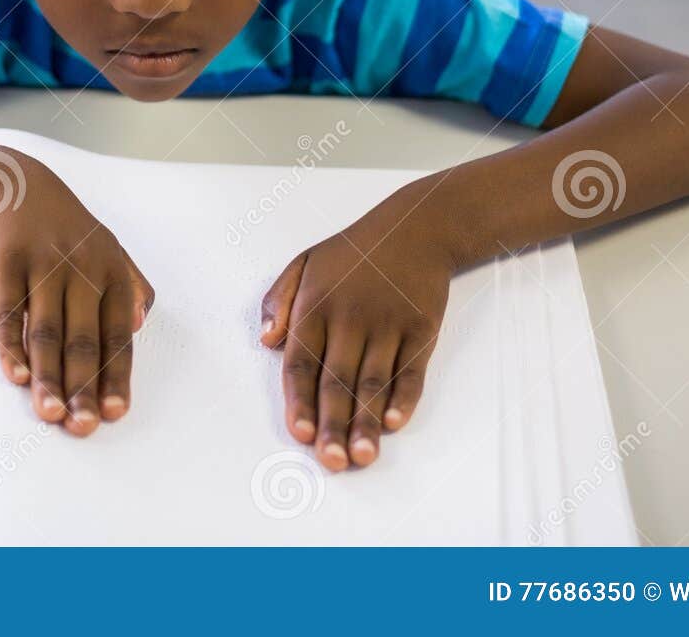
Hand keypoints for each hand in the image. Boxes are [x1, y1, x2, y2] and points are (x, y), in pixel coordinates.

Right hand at [0, 147, 153, 435]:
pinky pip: (8, 310)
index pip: (117, 333)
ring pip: (46, 330)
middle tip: (83, 427)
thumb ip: (129, 285)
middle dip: (84, 387)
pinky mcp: (7, 261)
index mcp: (112, 270)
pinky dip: (11, 345)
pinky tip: (16, 375)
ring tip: (50, 413)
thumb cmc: (64, 225)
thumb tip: (137, 326)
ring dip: (48, 376)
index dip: (116, 375)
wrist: (14, 179)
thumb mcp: (106, 246)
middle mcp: (82, 267)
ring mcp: (43, 263)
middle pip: (83, 338)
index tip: (115, 413)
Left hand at [258, 202, 456, 470]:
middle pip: (337, 380)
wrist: (417, 227)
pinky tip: (395, 422)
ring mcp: (389, 325)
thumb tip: (266, 342)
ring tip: (362, 455)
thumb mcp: (304, 262)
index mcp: (315, 305)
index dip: (299, 401)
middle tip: (330, 461)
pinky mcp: (421, 330)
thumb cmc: (354, 252)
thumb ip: (278, 301)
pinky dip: (404, 398)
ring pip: (374, 382)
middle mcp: (350, 318)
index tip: (299, 433)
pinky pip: (411, 370)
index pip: (302, 362)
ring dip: (368, 422)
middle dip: (332, 425)